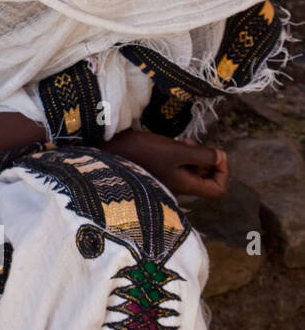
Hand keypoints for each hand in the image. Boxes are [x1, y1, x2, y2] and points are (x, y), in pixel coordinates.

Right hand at [105, 129, 228, 197]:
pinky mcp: (155, 171)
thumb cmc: (142, 154)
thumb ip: (202, 155)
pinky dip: (178, 154)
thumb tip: (219, 157)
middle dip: (206, 159)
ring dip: (191, 154)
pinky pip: (175, 166)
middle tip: (192, 142)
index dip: (223, 171)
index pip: (218, 189)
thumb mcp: (176, 151)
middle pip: (204, 178)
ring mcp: (165, 179)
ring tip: (179, 141)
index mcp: (185, 186)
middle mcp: (177, 187)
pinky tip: (167, 143)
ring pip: (190, 170)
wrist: (106, 155)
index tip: (214, 153)